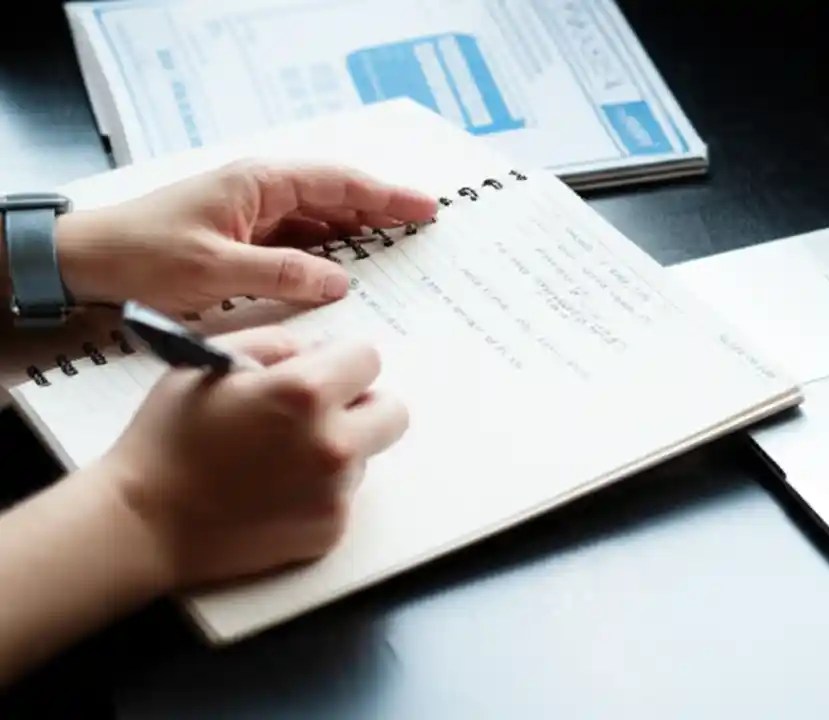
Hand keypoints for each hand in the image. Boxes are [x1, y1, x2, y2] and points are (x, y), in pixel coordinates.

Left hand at [54, 160, 436, 314]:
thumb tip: (340, 279)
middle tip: (424, 223)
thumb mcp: (218, 271)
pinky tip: (348, 264)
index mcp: (259, 184)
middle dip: (381, 207)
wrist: (88, 262)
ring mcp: (252, 213)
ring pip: (319, 216)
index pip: (339, 183)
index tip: (425, 208)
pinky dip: (328, 248)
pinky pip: (299, 239)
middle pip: (336, 194)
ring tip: (398, 242)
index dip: (386, 196)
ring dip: (357, 228)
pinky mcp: (243, 237)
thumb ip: (284, 274)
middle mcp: (260, 191)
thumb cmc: (144, 257)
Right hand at [99, 324, 408, 589]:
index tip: (322, 372)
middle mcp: (332, 442)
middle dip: (362, 404)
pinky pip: (345, 494)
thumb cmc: (169, 437)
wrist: (144, 522)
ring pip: (366, 454)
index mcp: (305, 392)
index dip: (342, 361)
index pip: (369, 358)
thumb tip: (320, 350)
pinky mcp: (330, 529)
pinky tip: (274, 489)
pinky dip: (321, 488)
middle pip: (392, 410)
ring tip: (279, 457)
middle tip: (320, 413)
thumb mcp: (211, 362)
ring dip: (339, 448)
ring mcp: (335, 491)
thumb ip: (277, 344)